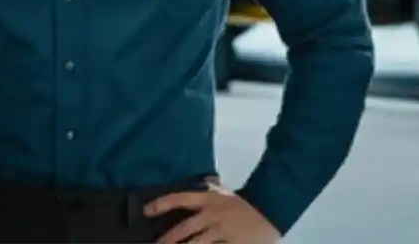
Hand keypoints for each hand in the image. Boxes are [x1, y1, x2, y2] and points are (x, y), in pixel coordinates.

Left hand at [146, 182, 280, 243]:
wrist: (272, 210)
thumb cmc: (246, 203)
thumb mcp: (225, 193)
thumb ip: (210, 189)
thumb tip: (201, 181)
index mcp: (209, 200)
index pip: (180, 199)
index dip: (162, 204)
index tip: (146, 211)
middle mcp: (212, 215)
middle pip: (184, 229)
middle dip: (167, 240)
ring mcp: (222, 232)